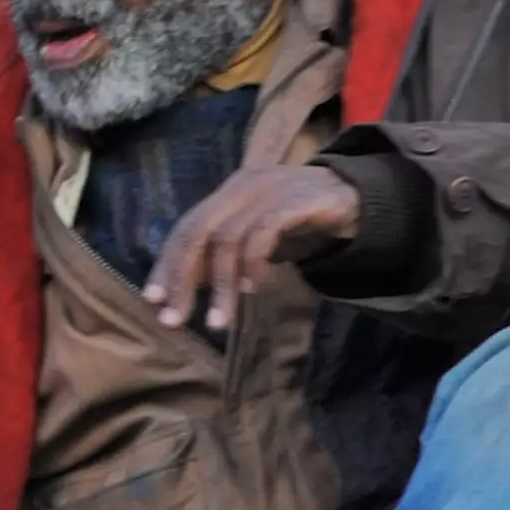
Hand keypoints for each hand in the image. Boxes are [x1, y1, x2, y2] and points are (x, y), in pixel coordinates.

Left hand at [146, 163, 361, 333]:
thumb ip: (228, 252)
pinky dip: (252, 263)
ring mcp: (267, 190)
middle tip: (174, 319)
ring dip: (220, 286)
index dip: (166, 264)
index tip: (154, 300)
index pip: (185, 229)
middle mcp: (241, 187)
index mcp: (227, 194)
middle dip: (181, 279)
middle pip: (196, 232)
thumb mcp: (257, 234)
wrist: (355, 194)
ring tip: (218, 322)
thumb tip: (191, 282)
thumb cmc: (301, 218)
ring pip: (227, 239)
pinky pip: (263, 233)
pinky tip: (251, 289)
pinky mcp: (295, 201)